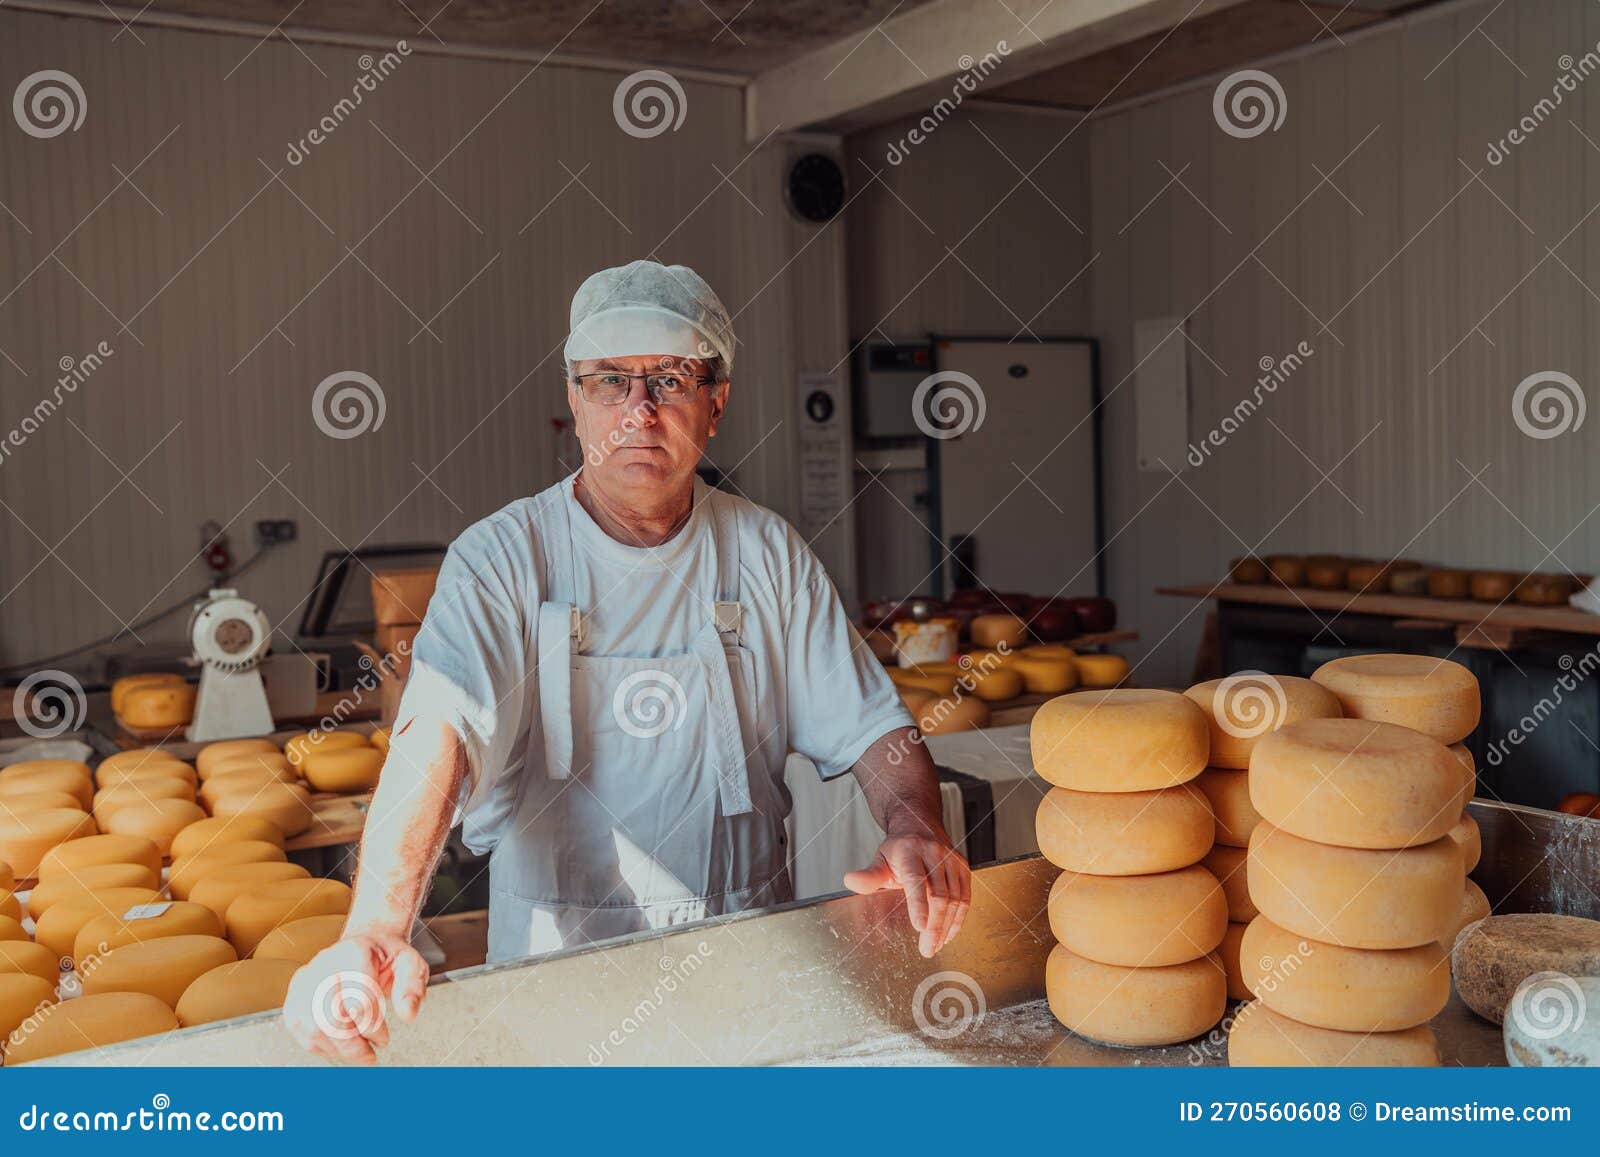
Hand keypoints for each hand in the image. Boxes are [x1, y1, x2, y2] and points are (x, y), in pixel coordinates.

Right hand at [282, 931, 428, 1063]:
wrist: (367, 943)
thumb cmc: (387, 956)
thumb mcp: (411, 965)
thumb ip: (412, 988)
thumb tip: (408, 1014)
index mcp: (356, 952)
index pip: (359, 1002)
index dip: (372, 1029)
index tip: (383, 1039)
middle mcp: (325, 963)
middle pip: (330, 1018)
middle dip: (352, 1046)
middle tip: (368, 1056)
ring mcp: (306, 977)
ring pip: (311, 1027)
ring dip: (335, 1049)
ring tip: (355, 1051)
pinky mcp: (295, 992)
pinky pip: (298, 1028)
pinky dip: (318, 1044)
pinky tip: (337, 1044)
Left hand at [844, 834, 970, 957]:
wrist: (919, 825)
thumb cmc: (899, 849)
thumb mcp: (879, 859)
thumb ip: (868, 876)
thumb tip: (850, 881)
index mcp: (909, 852)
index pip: (916, 880)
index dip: (919, 905)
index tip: (920, 927)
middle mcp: (933, 853)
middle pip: (939, 895)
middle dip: (934, 926)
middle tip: (927, 949)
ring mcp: (951, 860)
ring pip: (955, 899)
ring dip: (946, 926)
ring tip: (935, 945)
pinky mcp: (963, 867)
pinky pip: (965, 897)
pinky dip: (958, 919)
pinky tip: (948, 933)